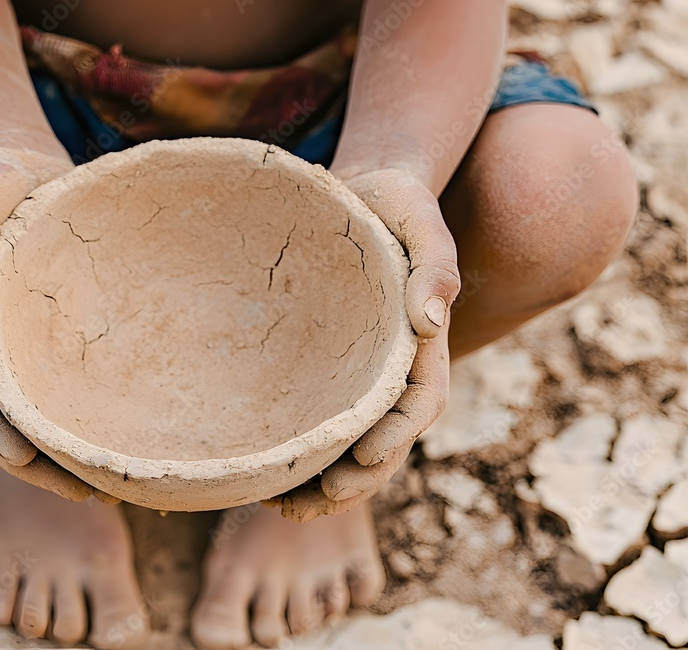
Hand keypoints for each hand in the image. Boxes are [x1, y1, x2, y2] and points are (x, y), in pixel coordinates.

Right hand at [0, 145, 106, 501]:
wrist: (26, 163)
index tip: (25, 461)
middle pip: (9, 420)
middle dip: (40, 462)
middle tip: (87, 491)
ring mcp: (29, 344)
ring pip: (45, 411)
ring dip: (71, 450)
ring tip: (116, 480)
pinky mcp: (64, 334)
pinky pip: (77, 380)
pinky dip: (95, 411)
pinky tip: (131, 430)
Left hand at [279, 168, 458, 521]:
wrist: (360, 195)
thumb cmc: (392, 203)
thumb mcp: (419, 217)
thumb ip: (434, 262)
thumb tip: (430, 320)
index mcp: (422, 340)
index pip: (421, 400)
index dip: (395, 435)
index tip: (361, 459)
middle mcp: (396, 367)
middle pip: (388, 439)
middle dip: (358, 479)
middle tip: (315, 502)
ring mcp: (363, 374)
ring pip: (355, 444)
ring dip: (326, 483)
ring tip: (283, 508)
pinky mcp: (331, 371)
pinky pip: (324, 424)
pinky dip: (305, 457)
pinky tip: (269, 476)